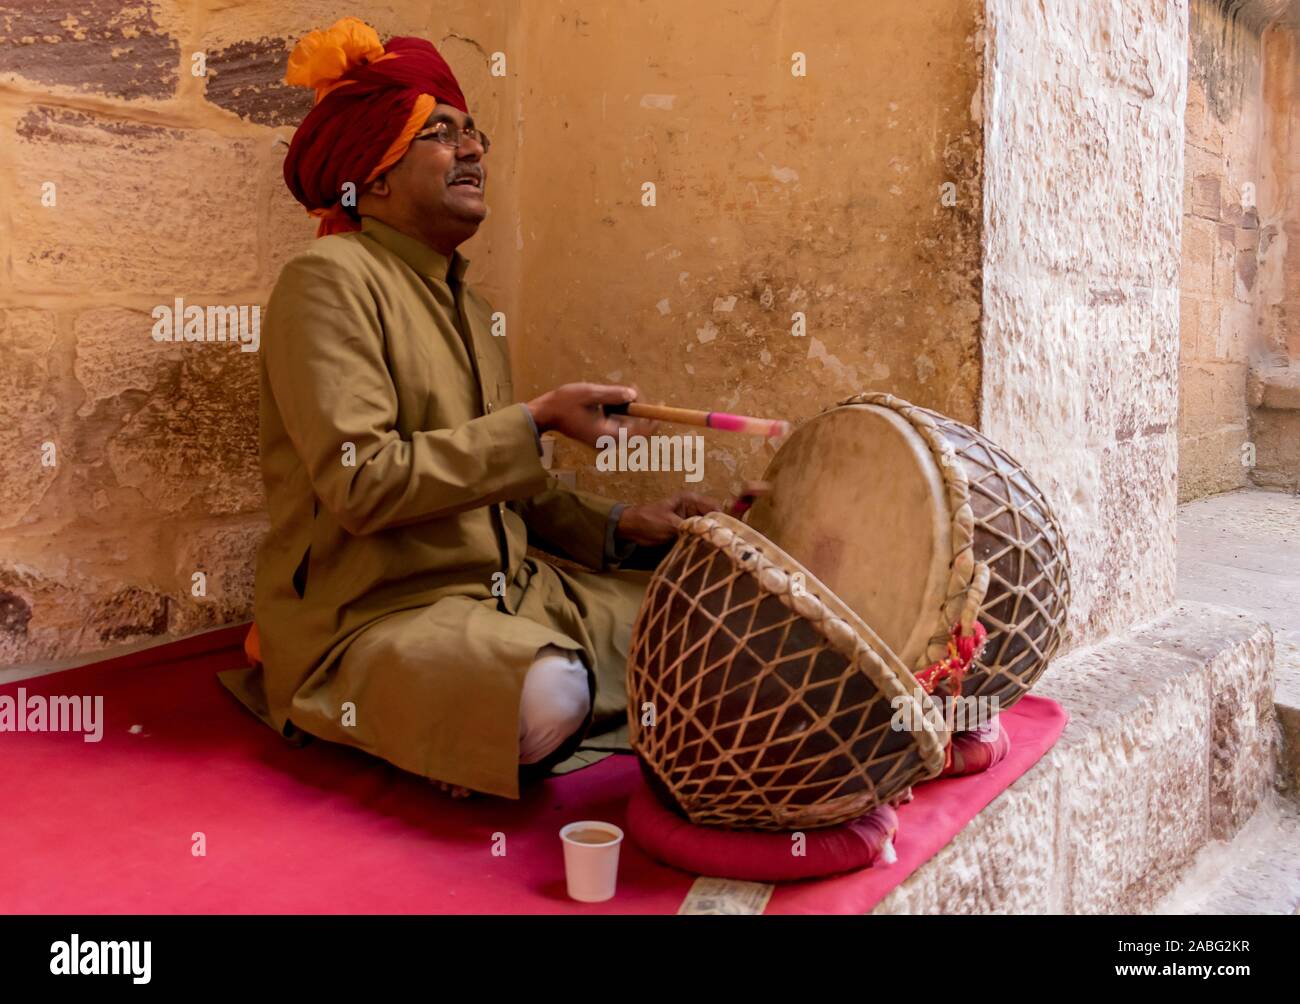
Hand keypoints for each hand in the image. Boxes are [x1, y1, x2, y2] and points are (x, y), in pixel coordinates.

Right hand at [526, 383, 654, 448]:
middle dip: (639, 410)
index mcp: (607, 435)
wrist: (545, 413)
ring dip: (629, 410)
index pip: (639, 433)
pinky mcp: (600, 436)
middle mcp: (608, 442)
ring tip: (624, 391)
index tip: (658, 405)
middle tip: (633, 389)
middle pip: (636, 431)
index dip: (651, 420)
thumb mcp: (589, 393)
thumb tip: (633, 394)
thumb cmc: (564, 403)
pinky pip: (618, 426)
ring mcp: (604, 441)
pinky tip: (610, 400)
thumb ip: (612, 394)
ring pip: (628, 427)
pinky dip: (620, 413)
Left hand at [616, 492, 723, 545]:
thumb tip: (708, 535)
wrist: (630, 528)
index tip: (729, 535)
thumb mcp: (670, 524)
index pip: (714, 508)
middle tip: (726, 545)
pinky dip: (702, 542)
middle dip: (718, 531)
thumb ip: (690, 528)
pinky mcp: (686, 530)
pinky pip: (699, 536)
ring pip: (707, 529)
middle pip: (713, 519)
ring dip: (710, 538)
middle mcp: (693, 508)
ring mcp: (690, 519)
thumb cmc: (648, 520)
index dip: (723, 520)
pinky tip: (708, 551)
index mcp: (691, 499)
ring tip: (720, 550)